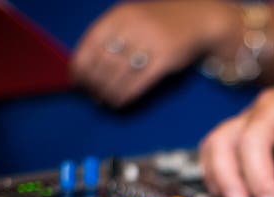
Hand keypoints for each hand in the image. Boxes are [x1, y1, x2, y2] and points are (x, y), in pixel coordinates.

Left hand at [71, 1, 239, 107]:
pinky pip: (140, 82)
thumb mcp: (132, 20)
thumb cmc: (159, 23)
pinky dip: (126, 95)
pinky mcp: (166, 60)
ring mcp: (151, 43)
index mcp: (120, 16)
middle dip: (94, 83)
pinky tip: (120, 102)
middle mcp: (133, 27)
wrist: (198, 20)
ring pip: (120, 74)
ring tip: (104, 100)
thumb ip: (110, 38)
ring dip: (108, 92)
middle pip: (104, 62)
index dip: (80, 66)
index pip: (90, 44)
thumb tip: (85, 69)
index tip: (76, 82)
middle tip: (91, 95)